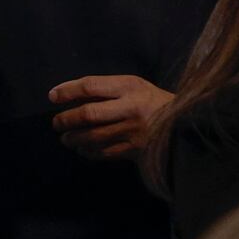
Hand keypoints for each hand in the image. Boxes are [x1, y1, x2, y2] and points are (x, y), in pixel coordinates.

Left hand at [49, 75, 173, 160]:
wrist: (185, 125)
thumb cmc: (153, 102)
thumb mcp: (134, 87)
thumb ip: (107, 90)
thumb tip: (72, 96)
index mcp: (130, 87)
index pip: (91, 86)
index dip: (68, 90)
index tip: (52, 96)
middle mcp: (130, 108)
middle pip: (89, 114)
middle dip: (66, 119)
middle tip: (56, 123)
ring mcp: (133, 131)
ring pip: (93, 136)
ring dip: (74, 138)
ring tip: (65, 138)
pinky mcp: (135, 151)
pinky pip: (104, 153)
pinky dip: (88, 152)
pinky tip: (82, 149)